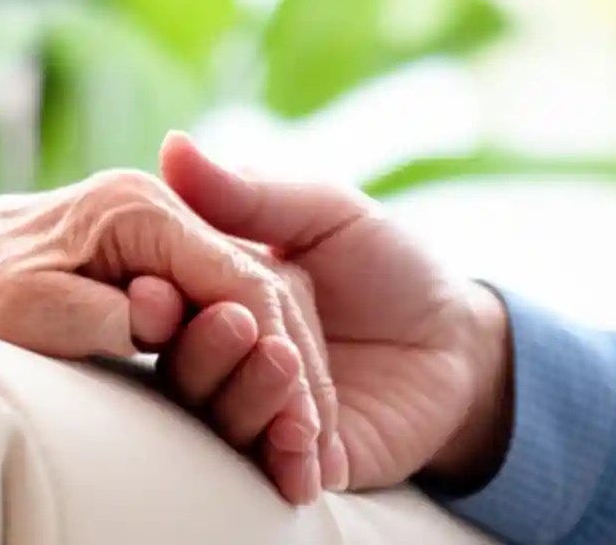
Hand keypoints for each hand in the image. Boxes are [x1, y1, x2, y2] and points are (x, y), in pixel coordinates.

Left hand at [0, 170, 342, 502]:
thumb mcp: (26, 307)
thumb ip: (100, 312)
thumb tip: (163, 317)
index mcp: (140, 210)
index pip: (240, 281)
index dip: (275, 354)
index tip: (298, 428)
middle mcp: (163, 212)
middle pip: (260, 293)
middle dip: (294, 374)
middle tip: (310, 457)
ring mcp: (166, 234)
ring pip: (252, 304)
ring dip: (282, 375)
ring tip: (302, 450)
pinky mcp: (162, 261)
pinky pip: (224, 310)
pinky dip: (252, 362)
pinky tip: (269, 413)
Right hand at [161, 133, 513, 490]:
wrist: (459, 342)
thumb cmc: (391, 262)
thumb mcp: (325, 212)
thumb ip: (249, 192)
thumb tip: (172, 145)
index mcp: (218, 292)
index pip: (166, 301)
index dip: (157, 301)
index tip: (156, 296)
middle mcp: (225, 354)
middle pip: (184, 363)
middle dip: (204, 350)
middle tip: (240, 328)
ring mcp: (255, 409)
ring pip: (221, 417)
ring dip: (248, 398)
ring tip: (289, 367)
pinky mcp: (292, 460)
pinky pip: (270, 469)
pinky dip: (283, 462)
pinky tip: (307, 452)